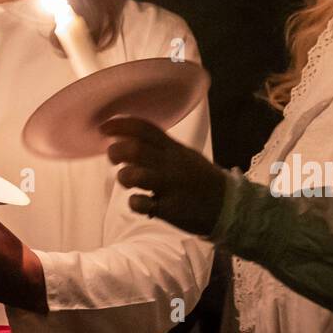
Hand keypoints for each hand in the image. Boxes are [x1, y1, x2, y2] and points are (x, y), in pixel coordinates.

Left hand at [104, 116, 226, 236]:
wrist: (228, 206)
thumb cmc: (201, 180)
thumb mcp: (185, 156)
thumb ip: (161, 147)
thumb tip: (130, 138)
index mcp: (174, 149)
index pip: (145, 129)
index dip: (121, 125)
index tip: (103, 127)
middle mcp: (171, 164)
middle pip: (136, 150)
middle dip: (117, 151)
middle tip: (113, 157)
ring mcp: (171, 186)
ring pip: (137, 175)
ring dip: (124, 176)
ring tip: (127, 181)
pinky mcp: (171, 208)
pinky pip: (144, 204)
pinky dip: (135, 202)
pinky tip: (139, 202)